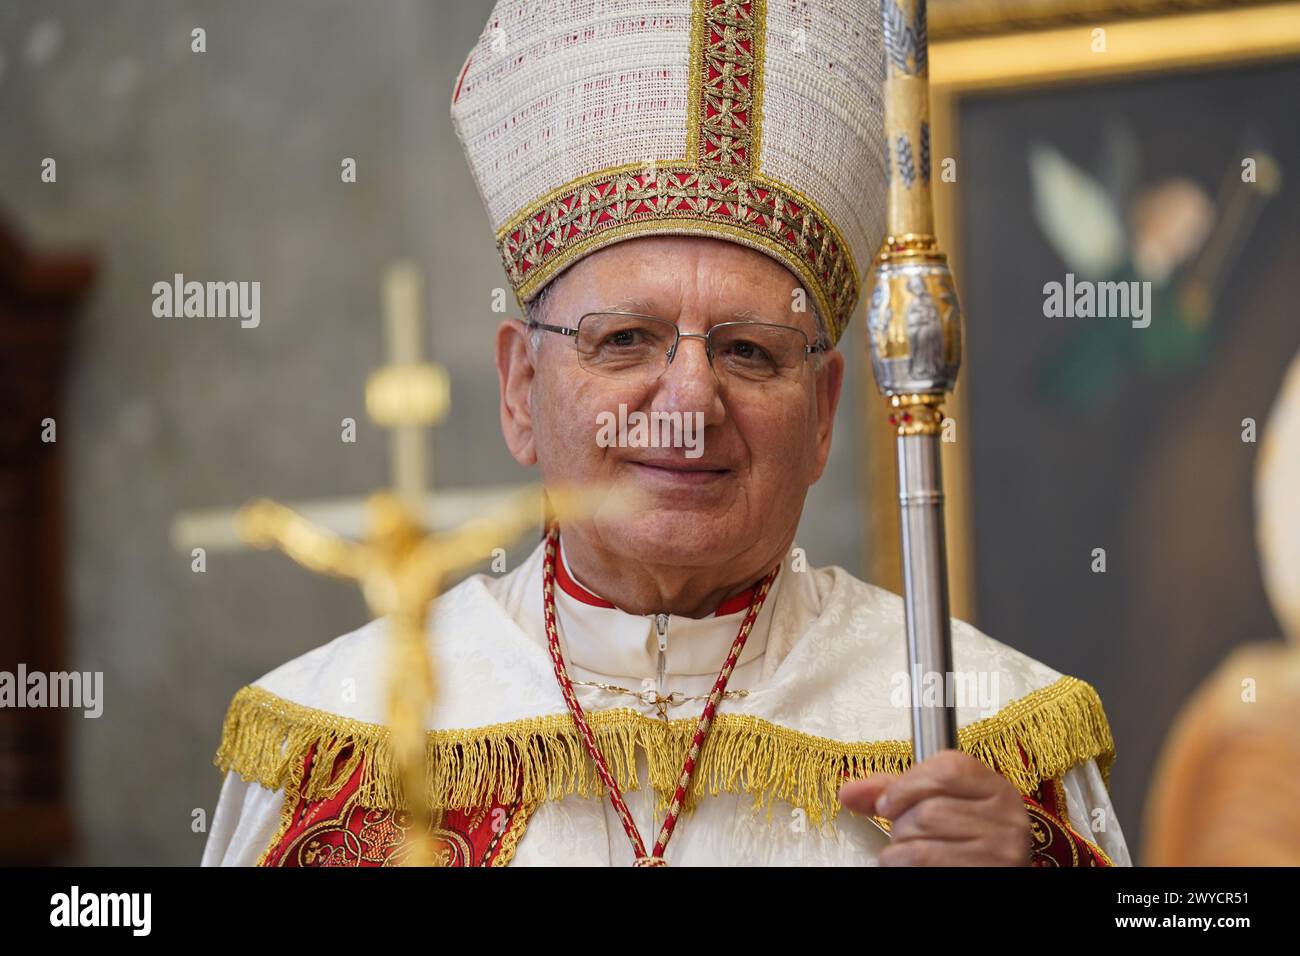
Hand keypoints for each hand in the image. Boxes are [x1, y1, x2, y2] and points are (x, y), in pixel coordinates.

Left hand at [838, 749, 1031, 865]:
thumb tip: (848, 792)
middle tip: (907, 832)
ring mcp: (999, 851)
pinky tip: (912, 865)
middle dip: (901, 823)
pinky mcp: (985, 873)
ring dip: (899, 847)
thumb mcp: (936, 805)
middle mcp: (1005, 819)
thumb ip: (895, 792)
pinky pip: (919, 862)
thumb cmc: (962, 843)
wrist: (988, 873)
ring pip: (920, 838)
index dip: (906, 785)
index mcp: (996, 790)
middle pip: (928, 808)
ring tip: (911, 851)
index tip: (889, 803)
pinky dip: (901, 864)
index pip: (948, 768)